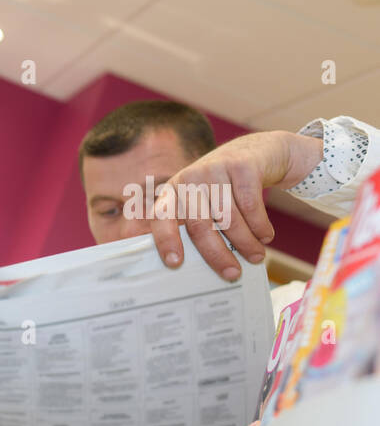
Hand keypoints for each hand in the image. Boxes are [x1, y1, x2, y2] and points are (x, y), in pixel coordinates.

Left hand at [151, 130, 324, 277]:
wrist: (259, 151)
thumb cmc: (226, 188)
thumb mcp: (203, 201)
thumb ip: (194, 226)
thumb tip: (192, 268)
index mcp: (174, 191)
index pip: (162, 217)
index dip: (166, 240)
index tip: (175, 263)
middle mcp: (190, 179)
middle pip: (199, 225)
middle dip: (217, 254)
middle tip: (232, 274)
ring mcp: (214, 169)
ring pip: (228, 218)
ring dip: (245, 243)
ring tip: (256, 257)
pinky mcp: (242, 166)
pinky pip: (251, 205)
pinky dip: (259, 226)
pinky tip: (265, 236)